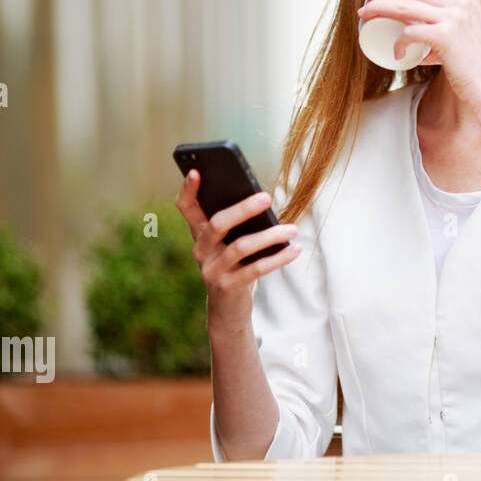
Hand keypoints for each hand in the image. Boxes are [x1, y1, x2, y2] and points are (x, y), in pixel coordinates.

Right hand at [175, 169, 301, 332]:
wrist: (228, 310)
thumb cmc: (235, 266)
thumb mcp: (230, 244)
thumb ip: (237, 224)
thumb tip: (263, 199)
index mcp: (199, 234)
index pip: (186, 208)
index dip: (188, 189)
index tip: (197, 170)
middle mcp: (201, 250)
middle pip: (217, 223)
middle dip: (242, 208)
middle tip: (267, 196)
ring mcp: (212, 270)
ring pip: (240, 247)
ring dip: (270, 235)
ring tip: (292, 228)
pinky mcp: (228, 286)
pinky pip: (256, 269)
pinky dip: (278, 258)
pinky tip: (295, 249)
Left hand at [356, 0, 480, 110]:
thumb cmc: (477, 62)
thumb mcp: (467, 29)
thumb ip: (445, 22)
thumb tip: (412, 32)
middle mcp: (460, 1)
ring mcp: (452, 18)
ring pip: (403, 6)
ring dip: (378, 8)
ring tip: (363, 14)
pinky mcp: (445, 37)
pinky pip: (409, 33)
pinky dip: (397, 43)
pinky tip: (395, 53)